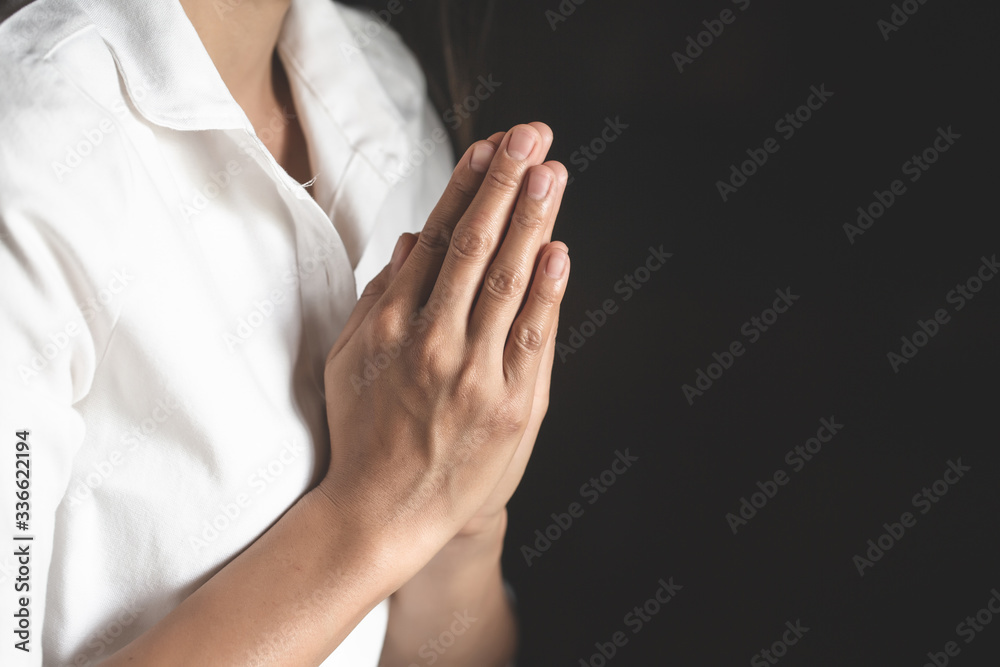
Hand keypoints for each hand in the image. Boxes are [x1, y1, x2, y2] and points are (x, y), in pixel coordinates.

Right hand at [320, 123, 569, 576]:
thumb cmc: (363, 433)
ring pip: (509, 283)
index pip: (437, 239)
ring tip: (551, 173)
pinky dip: (549, 293)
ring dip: (532, 222)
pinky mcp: (512, 406)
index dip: (466, 187)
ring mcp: (476, 375)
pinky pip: (534, 339)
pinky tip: (559, 249)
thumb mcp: (351, 359)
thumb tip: (415, 236)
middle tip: (530, 136)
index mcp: (389, 324)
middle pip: (477, 247)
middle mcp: (433, 342)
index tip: (488, 147)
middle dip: (505, 184)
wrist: (383, 514)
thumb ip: (381, 294)